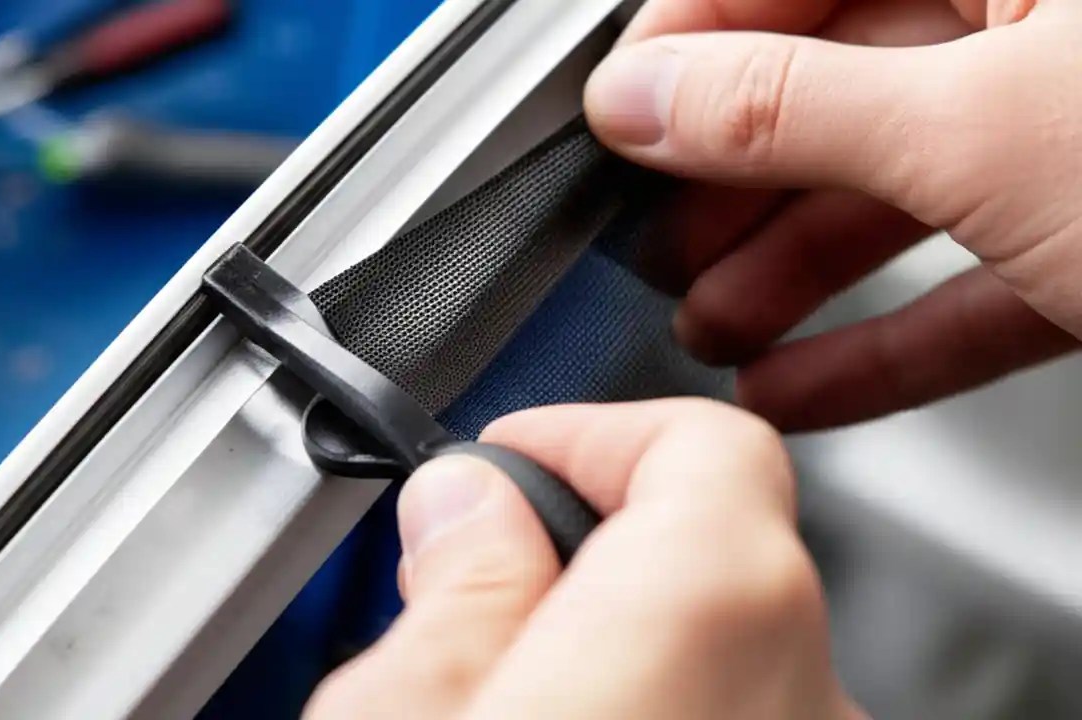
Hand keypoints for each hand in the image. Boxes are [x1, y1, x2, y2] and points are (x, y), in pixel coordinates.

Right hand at [304, 400, 861, 719]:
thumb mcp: (399, 715)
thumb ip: (451, 585)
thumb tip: (465, 505)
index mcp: (709, 611)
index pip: (699, 437)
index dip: (583, 433)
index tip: (503, 464)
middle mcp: (804, 692)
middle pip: (713, 540)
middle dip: (588, 539)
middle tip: (479, 576)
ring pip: (722, 645)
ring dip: (618, 630)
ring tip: (503, 678)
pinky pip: (735, 714)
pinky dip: (657, 697)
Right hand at [585, 0, 1080, 430]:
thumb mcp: (983, 125)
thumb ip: (792, 108)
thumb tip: (645, 100)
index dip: (684, 46)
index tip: (616, 121)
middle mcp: (1033, 36)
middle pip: (831, 97)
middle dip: (728, 191)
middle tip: (657, 243)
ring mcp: (1064, 145)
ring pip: (889, 203)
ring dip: (784, 279)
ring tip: (708, 329)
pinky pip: (959, 292)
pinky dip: (878, 345)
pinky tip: (801, 383)